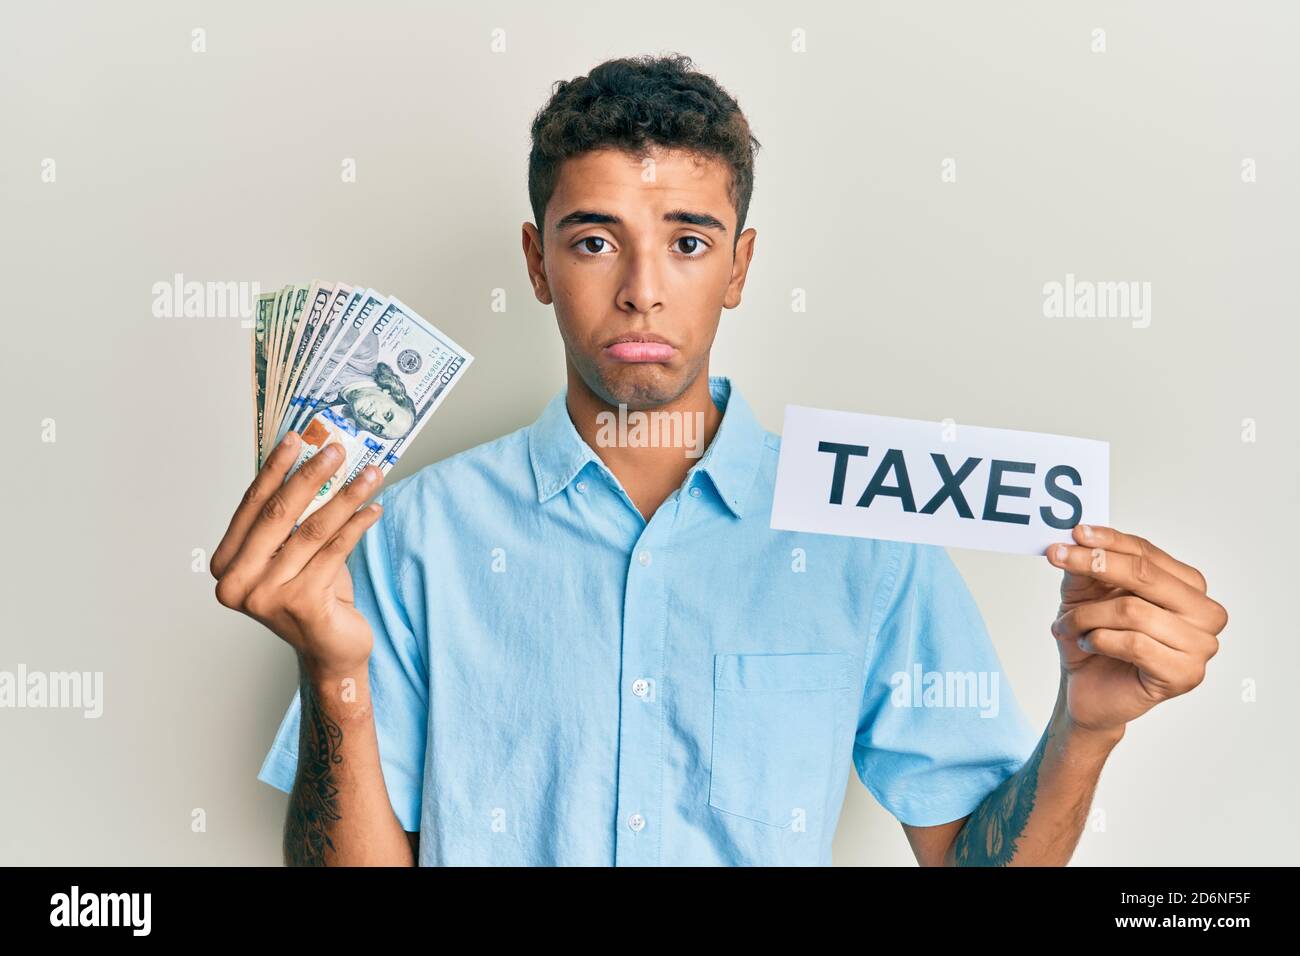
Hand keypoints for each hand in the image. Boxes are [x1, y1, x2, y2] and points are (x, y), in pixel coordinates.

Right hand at [211, 432, 384, 674]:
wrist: (331, 650)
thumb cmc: (312, 596)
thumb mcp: (294, 553)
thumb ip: (291, 518)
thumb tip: (310, 459)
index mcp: (227, 564)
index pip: (252, 505)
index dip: (275, 469)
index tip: (296, 438)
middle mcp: (238, 583)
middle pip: (279, 514)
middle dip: (311, 475)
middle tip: (337, 450)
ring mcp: (266, 597)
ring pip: (312, 531)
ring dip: (346, 497)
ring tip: (370, 475)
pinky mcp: (301, 605)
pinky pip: (334, 551)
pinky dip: (357, 525)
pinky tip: (373, 509)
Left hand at [1045, 524, 1227, 736]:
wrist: (1087, 690)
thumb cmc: (1094, 639)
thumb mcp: (1086, 594)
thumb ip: (1088, 564)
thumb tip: (1080, 536)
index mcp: (1188, 586)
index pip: (1147, 553)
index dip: (1108, 540)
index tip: (1074, 532)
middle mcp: (1205, 613)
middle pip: (1145, 575)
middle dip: (1096, 564)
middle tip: (1057, 556)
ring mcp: (1202, 646)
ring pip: (1133, 611)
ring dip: (1088, 616)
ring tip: (1070, 626)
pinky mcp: (1186, 674)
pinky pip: (1134, 644)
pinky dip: (1100, 640)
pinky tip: (1091, 645)